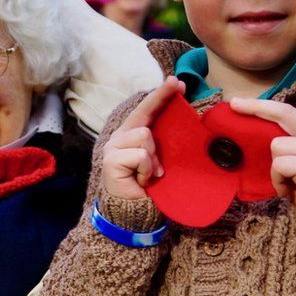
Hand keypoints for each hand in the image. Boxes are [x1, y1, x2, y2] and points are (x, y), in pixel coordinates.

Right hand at [101, 77, 183, 199]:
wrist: (135, 214)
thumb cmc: (150, 188)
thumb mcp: (160, 161)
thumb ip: (163, 144)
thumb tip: (184, 127)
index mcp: (131, 135)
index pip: (146, 111)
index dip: (160, 95)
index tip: (176, 82)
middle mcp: (120, 137)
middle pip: (143, 114)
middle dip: (161, 98)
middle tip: (176, 84)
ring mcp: (113, 147)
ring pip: (144, 135)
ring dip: (153, 157)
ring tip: (151, 173)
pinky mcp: (112, 160)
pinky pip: (140, 155)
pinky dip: (146, 169)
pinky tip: (142, 180)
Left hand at [230, 98, 295, 207]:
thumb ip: (285, 143)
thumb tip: (251, 130)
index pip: (286, 112)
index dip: (262, 105)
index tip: (237, 102)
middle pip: (282, 114)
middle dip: (255, 108)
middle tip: (234, 105)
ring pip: (276, 146)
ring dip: (275, 168)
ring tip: (287, 181)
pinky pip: (279, 165)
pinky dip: (278, 180)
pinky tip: (289, 190)